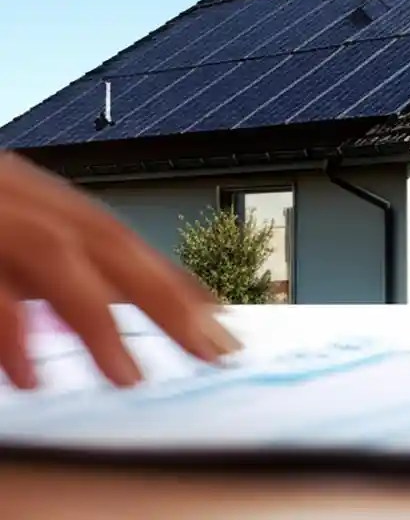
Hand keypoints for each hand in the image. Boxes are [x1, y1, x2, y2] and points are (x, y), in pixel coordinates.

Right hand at [0, 152, 239, 389]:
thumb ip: (37, 275)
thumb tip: (91, 316)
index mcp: (32, 198)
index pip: (119, 238)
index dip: (174, 278)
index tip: (222, 318)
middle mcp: (17, 195)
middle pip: (108, 241)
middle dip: (167, 298)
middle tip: (214, 353)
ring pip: (56, 254)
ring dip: (98, 321)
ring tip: (130, 380)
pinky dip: (11, 330)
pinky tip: (32, 377)